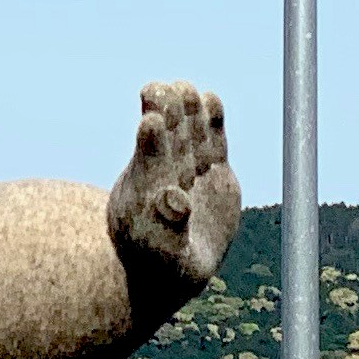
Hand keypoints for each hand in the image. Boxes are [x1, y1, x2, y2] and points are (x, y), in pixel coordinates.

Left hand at [106, 81, 239, 292]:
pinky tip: (210, 99)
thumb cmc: (159, 263)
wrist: (171, 270)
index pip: (148, 159)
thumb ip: (169, 227)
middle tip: (168, 90)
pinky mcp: (214, 169)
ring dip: (188, 108)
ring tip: (186, 89)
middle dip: (168, 112)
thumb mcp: (164, 253)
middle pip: (168, 134)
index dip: (150, 139)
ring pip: (190, 130)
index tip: (149, 121)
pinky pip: (214, 138)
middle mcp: (165, 172)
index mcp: (145, 189)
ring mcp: (190, 168)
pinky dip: (213, 118)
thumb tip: (175, 200)